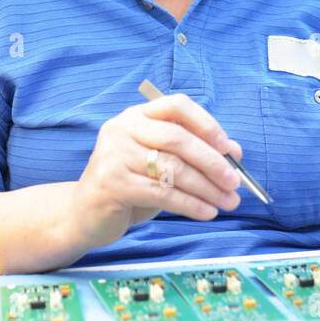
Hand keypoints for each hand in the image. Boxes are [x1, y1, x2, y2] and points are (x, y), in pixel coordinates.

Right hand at [72, 92, 243, 251]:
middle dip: (212, 161)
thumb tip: (234, 151)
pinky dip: (191, 204)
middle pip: (177, 138)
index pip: (176, 105)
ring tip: (228, 202)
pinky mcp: (112, 183)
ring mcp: (114, 154)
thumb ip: (193, 153)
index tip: (229, 148)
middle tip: (235, 182)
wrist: (84, 214)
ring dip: (207, 188)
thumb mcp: (161, 164)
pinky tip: (207, 212)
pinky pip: (162, 193)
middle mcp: (122, 128)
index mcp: (136, 116)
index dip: (206, 124)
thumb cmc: (130, 185)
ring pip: (173, 169)